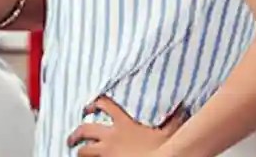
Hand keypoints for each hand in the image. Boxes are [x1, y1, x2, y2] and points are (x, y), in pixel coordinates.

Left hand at [67, 97, 186, 156]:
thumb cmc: (163, 150)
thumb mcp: (170, 132)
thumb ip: (173, 119)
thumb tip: (183, 106)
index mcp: (124, 125)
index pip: (105, 105)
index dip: (94, 103)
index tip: (88, 107)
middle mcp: (111, 137)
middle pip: (85, 130)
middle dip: (76, 133)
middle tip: (72, 138)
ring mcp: (107, 153)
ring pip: (84, 151)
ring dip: (79, 151)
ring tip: (75, 152)